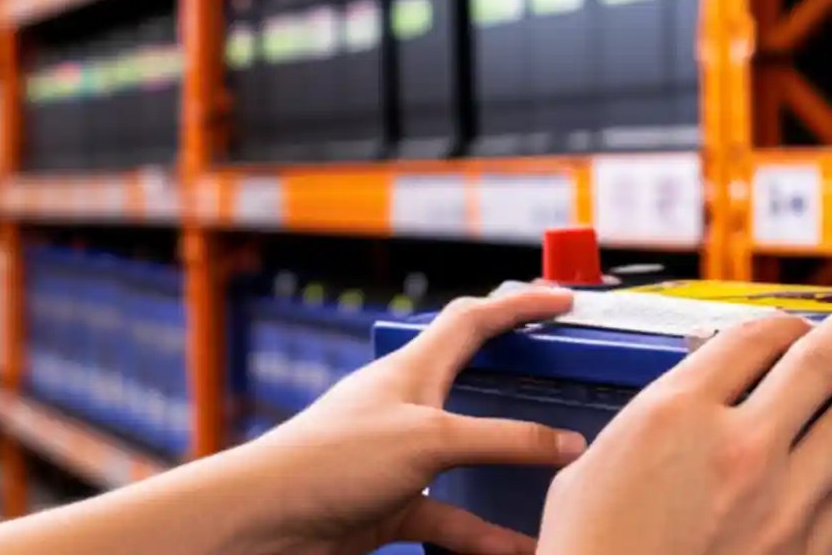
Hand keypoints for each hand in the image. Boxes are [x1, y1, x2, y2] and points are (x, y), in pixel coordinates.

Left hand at [235, 288, 586, 554]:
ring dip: (507, 469)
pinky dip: (481, 532)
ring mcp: (396, 456)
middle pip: (470, 379)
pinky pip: (448, 516)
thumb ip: (502, 441)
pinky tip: (514, 548)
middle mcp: (405, 405)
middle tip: (557, 371)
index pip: (474, 320)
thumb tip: (567, 444)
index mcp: (412, 368)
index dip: (518, 305)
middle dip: (514, 375)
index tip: (560, 300)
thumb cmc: (332, 458)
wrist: (264, 520)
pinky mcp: (388, 503)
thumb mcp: (430, 440)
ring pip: (466, 457)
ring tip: (554, 479)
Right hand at [538, 310, 831, 554]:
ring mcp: (779, 500)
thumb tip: (688, 410)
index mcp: (678, 412)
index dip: (777, 323)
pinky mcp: (802, 549)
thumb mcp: (600, 460)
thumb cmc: (592, 549)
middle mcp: (738, 446)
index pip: (749, 340)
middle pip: (813, 368)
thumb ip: (655, 421)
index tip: (787, 325)